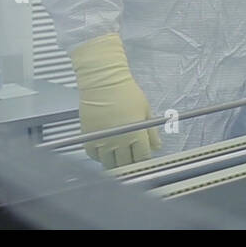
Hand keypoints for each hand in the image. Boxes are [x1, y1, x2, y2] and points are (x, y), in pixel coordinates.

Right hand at [69, 33, 161, 168]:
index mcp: (135, 133)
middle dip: (131, 163)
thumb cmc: (125, 92)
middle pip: (126, 164)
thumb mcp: (146, 110)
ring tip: (119, 156)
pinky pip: (94, 157)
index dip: (145, 159)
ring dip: (115, 163)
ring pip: (110, 164)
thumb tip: (156, 145)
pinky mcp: (89, 138)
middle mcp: (119, 140)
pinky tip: (106, 150)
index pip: (142, 157)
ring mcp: (103, 141)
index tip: (144, 158)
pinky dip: (100, 157)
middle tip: (132, 158)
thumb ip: (151, 131)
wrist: (103, 82)